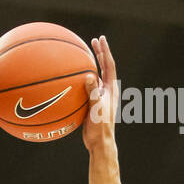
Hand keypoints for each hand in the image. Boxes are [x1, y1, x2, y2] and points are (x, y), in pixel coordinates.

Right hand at [83, 35, 117, 150]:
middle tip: (94, 41)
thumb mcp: (96, 108)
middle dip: (100, 53)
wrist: (100, 143)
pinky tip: (73, 79)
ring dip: (92, 65)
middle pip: (104, 67)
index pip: (109, 65)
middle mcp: (107, 90)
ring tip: (86, 55)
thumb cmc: (100, 128)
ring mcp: (100, 97)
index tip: (101, 39)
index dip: (105, 51)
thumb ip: (93, 92)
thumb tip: (88, 75)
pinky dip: (82, 81)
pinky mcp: (93, 105)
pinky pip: (87, 88)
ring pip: (96, 77)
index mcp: (110, 89)